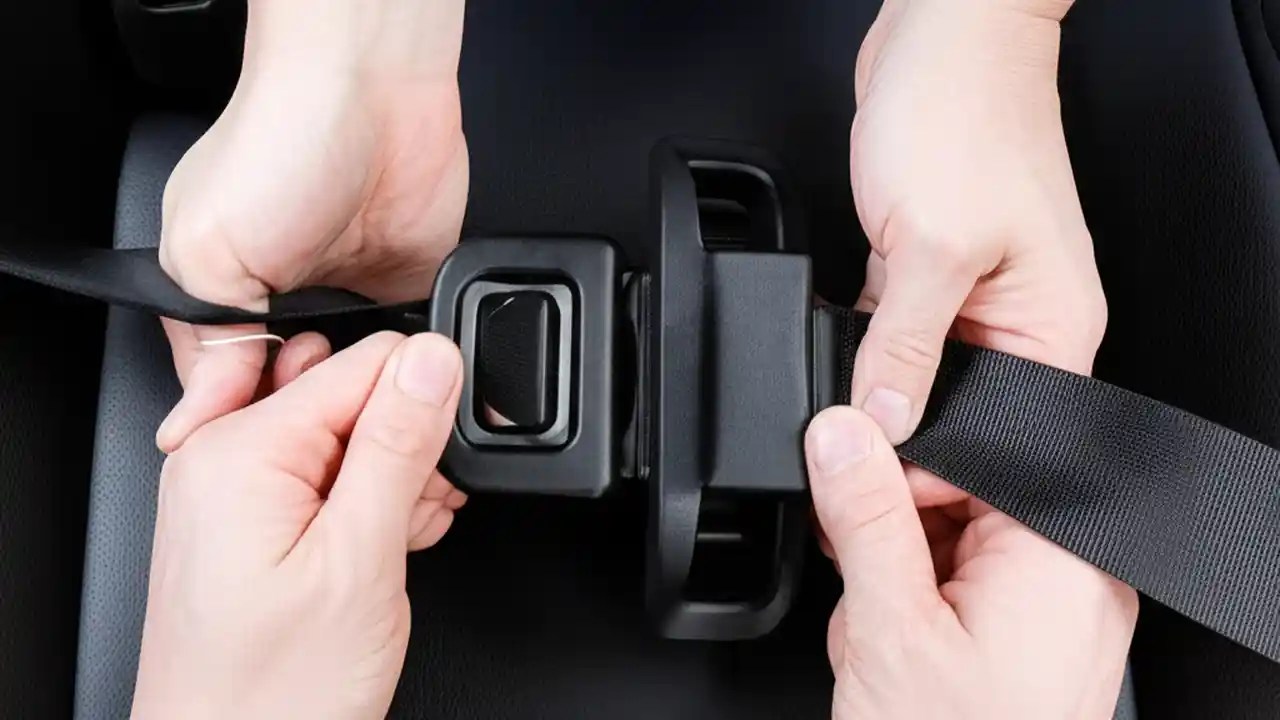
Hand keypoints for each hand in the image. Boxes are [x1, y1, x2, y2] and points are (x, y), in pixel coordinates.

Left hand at [132, 332, 466, 719]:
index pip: (365, 361)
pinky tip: (378, 550)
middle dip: (406, 445)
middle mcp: (222, 455)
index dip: (424, 400)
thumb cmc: (271, 693)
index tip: (440, 459)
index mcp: (240, 448)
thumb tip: (433, 358)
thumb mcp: (358, 560)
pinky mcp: (249, 521)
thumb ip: (398, 445)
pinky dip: (365, 507)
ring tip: (394, 545)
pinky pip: (323, 477)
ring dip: (392, 481)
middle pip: (354, 394)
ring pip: (347, 438)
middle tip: (411, 514)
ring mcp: (232, 490)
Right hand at [156, 0, 468, 451]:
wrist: (373, 90)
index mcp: (224, 296)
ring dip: (367, 399)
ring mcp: (353, 300)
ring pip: (362, 389)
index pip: (235, 392)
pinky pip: (413, 359)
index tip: (271, 439)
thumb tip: (203, 414)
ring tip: (366, 388)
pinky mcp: (411, 293)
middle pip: (302, 397)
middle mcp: (289, 303)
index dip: (254, 423)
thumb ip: (209, 339)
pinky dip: (415, 374)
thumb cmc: (280, 141)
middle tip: (323, 404)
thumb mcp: (205, 251)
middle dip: (316, 416)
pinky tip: (407, 374)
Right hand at [805, 407, 1137, 719]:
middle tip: (865, 589)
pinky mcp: (1028, 642)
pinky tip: (895, 652)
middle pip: (959, 496)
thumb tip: (840, 435)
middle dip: (892, 536)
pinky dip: (913, 609)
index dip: (899, 468)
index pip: (974, 451)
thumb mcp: (890, 626)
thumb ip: (864, 517)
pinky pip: (960, 586)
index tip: (848, 491)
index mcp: (1062, 555)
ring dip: (893, 580)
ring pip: (948, 541)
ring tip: (880, 639)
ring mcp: (1052, 614)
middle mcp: (1073, 577)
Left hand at [848, 0, 1104, 443]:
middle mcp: (1021, 316)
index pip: (1008, 433)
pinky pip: (896, 325)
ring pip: (921, 368)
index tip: (882, 481)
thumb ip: (903, 345)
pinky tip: (834, 341)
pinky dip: (865, 336)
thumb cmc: (963, 118)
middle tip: (848, 443)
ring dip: (879, 380)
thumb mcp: (930, 247)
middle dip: (905, 425)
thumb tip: (885, 421)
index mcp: (1053, 325)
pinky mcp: (932, 263)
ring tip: (836, 392)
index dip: (943, 463)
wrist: (942, 34)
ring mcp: (976, 290)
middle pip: (961, 407)